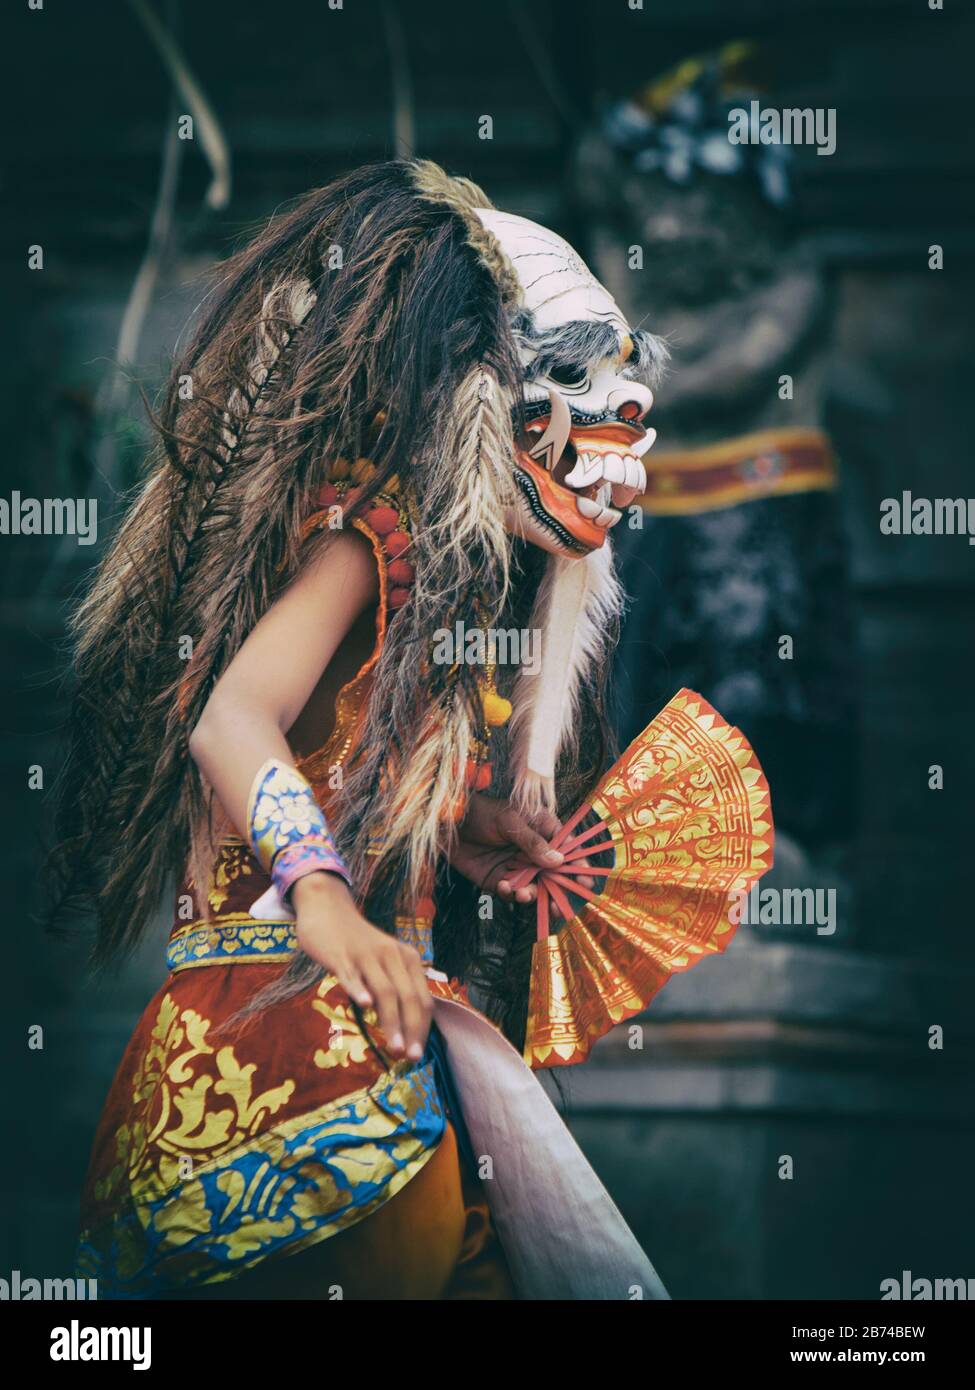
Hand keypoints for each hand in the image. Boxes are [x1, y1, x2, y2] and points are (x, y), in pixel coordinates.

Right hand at [292, 872, 432, 1062]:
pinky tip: (365, 1004)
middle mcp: (391, 955)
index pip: (422, 998)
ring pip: (385, 990)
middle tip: (409, 1057)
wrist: (328, 909)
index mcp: (407, 958)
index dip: (422, 1027)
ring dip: (391, 1020)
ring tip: (394, 1047)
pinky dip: (360, 989)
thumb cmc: (358, 943)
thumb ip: (396, 985)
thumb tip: (407, 1025)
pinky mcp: (341, 955)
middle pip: (407, 996)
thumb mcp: (385, 960)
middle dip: (411, 1029)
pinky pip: (352, 975)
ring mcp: (366, 955)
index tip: (417, 1054)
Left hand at [448, 793, 589, 913]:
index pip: (567, 847)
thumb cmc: (481, 812)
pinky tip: (504, 886)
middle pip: (555, 874)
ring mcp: (518, 866)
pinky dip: (512, 894)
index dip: (578, 863)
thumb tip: (558, 860)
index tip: (585, 880)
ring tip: (526, 895)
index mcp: (542, 829)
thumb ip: (532, 841)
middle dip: (560, 890)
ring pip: (536, 887)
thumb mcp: (509, 821)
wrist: (448, 824)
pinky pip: (513, 893)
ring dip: (534, 895)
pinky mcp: (501, 880)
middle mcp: (534, 851)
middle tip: (560, 905)